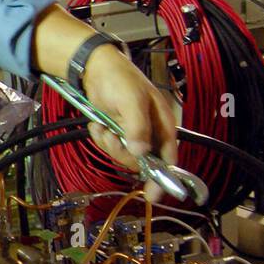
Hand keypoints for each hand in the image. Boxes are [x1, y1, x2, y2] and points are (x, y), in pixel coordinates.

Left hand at [81, 44, 178, 173]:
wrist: (94, 68)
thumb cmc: (119, 79)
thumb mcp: (131, 101)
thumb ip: (138, 126)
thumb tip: (141, 152)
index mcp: (163, 124)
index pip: (169, 157)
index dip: (164, 177)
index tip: (154, 195)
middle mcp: (151, 132)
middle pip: (142, 161)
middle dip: (123, 153)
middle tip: (111, 136)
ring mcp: (134, 133)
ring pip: (125, 156)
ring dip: (110, 144)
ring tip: (102, 126)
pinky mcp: (118, 133)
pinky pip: (112, 147)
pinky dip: (101, 138)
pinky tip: (98, 124)